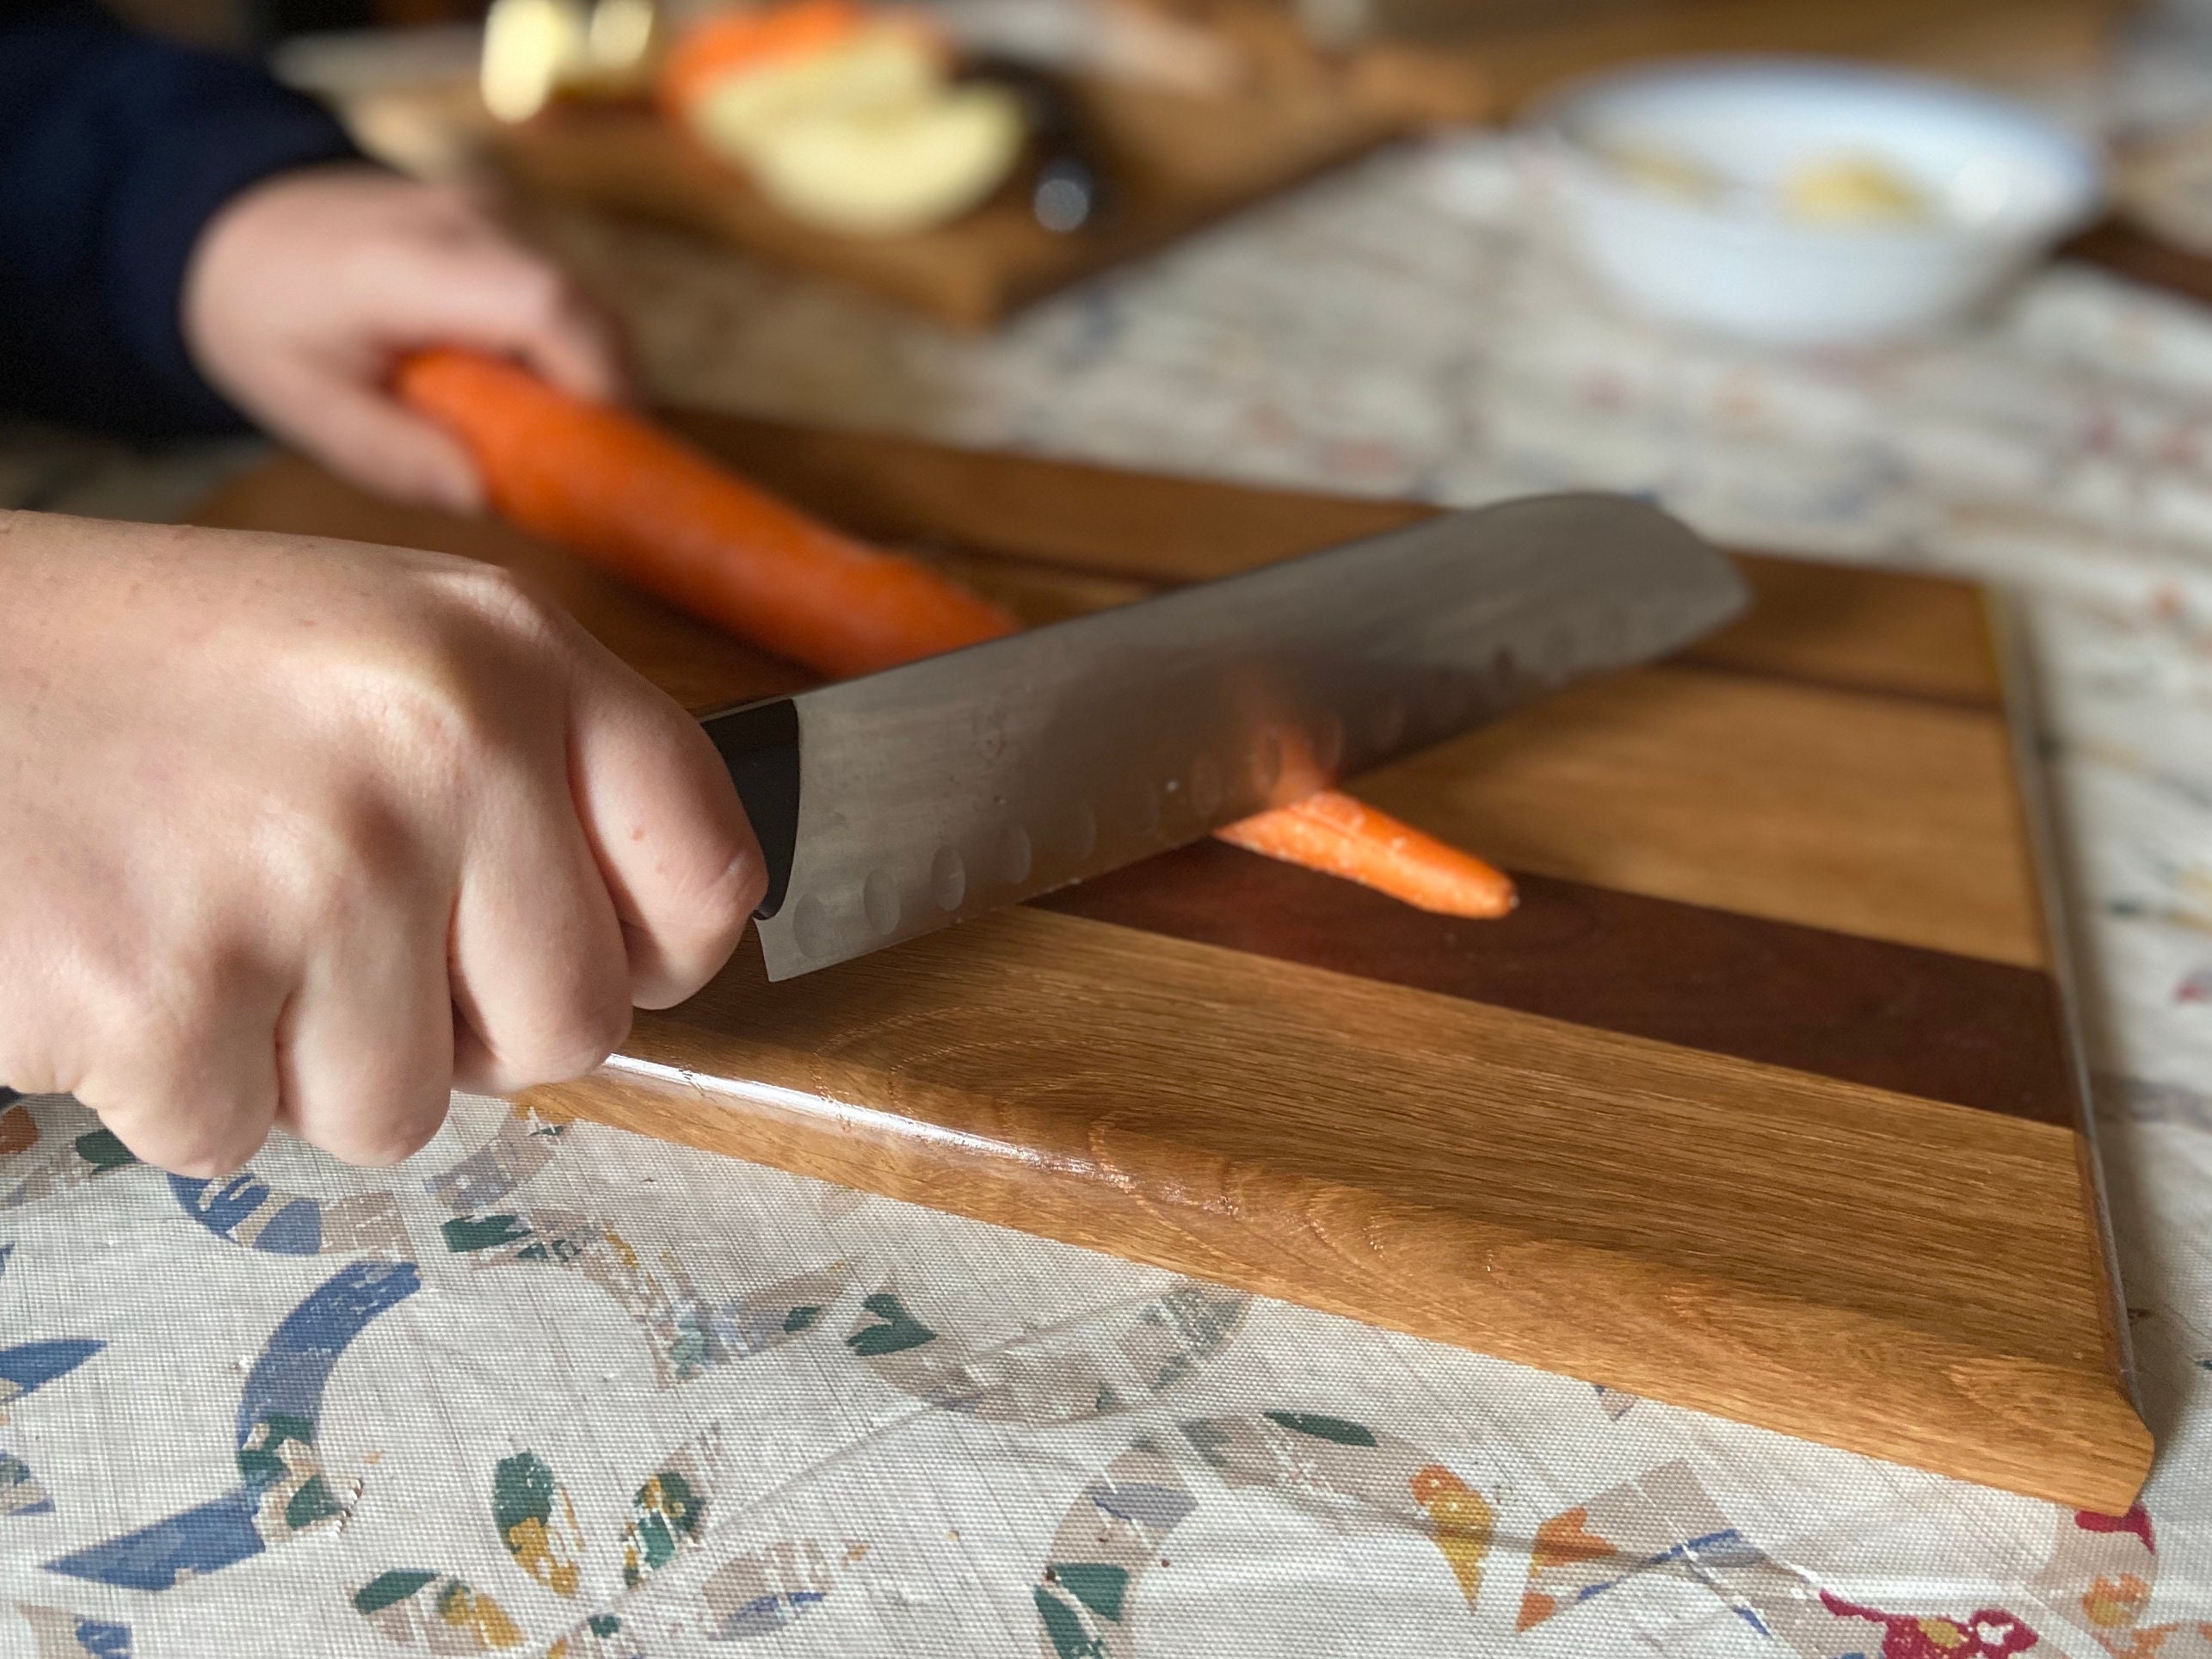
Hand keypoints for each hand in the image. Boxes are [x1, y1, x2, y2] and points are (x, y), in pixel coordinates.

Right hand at [0, 512, 762, 1174]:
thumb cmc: (140, 678)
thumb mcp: (376, 649)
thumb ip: (535, 774)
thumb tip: (652, 955)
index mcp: (509, 652)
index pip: (706, 873)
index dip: (650, 952)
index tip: (579, 958)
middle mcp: (444, 745)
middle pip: (570, 1028)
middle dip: (459, 1030)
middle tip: (331, 942)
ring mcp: (316, 868)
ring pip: (404, 1110)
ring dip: (298, 1060)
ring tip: (204, 922)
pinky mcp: (176, 988)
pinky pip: (238, 1136)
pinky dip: (169, 1084)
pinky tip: (116, 954)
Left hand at [183, 166, 626, 513]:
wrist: (238, 228)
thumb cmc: (268, 325)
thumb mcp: (308, 409)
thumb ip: (395, 456)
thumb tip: (487, 494)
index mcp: (402, 265)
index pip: (543, 306)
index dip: (598, 380)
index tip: (609, 454)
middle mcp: (461, 219)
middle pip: (585, 306)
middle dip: (609, 392)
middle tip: (596, 468)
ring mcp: (491, 206)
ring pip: (587, 300)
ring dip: (591, 372)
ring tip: (559, 434)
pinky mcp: (508, 214)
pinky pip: (566, 290)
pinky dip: (569, 346)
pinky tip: (535, 389)